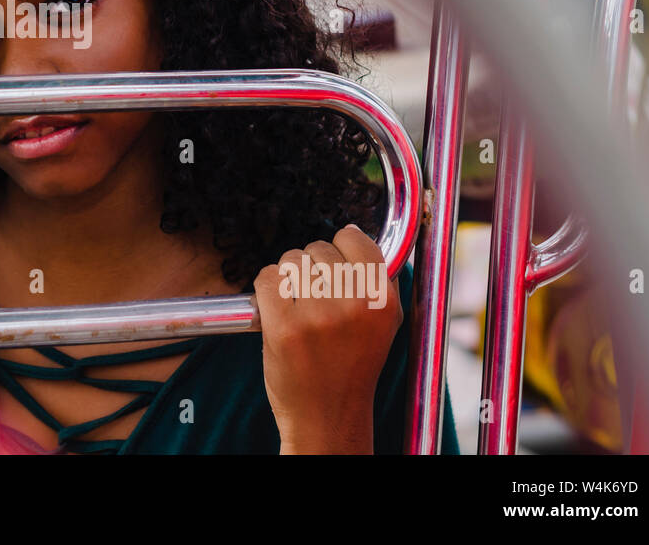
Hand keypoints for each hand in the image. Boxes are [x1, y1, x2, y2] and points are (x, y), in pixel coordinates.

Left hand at [251, 225, 401, 453]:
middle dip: (311, 266)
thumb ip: (374, 279)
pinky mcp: (283, 328)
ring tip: (298, 306)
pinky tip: (277, 309)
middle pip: (317, 247)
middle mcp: (353, 305)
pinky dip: (266, 289)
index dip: (339, 249)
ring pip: (290, 260)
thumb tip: (351, 232)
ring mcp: (317, 316)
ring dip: (287, 276)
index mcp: (382, 301)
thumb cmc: (350, 367)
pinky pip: (266, 278)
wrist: (328, 416)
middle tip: (314, 298)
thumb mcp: (382, 324)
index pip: (354, 238)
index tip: (334, 268)